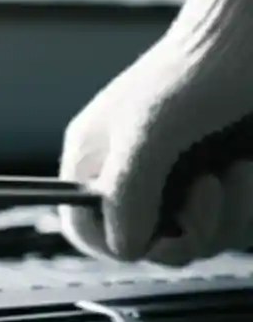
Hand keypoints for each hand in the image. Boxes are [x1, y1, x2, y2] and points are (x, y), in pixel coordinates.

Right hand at [60, 0, 252, 265]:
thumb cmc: (200, 70)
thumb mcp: (150, 132)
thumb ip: (126, 194)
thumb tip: (124, 250)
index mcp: (96, 161)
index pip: (84, 228)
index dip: (114, 243)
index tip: (152, 235)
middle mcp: (134, 176)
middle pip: (146, 244)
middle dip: (185, 230)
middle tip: (206, 191)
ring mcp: (179, 180)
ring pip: (194, 239)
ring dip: (225, 217)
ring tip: (236, 171)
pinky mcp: (220, 182)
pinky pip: (229, 225)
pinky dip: (246, 208)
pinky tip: (248, 170)